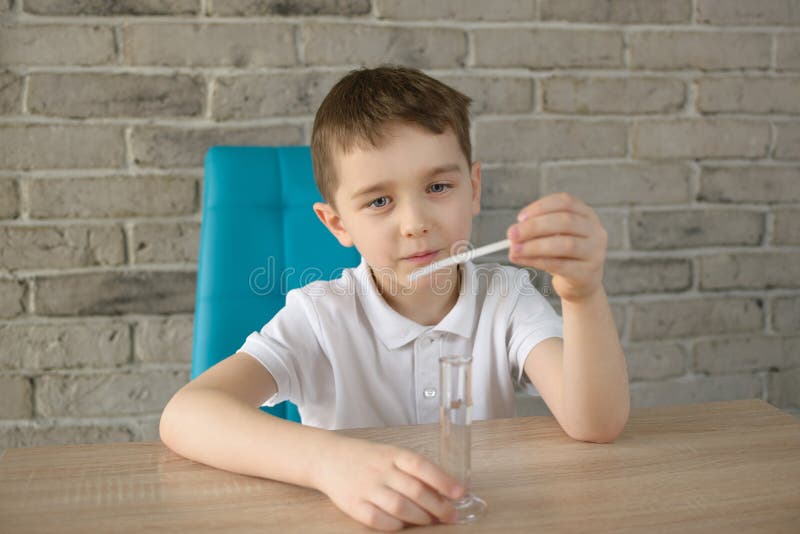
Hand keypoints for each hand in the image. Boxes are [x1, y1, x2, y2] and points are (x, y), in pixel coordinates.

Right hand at [313, 436, 462, 530]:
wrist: (329, 458)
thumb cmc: (367, 458)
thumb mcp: (391, 454)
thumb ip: (413, 469)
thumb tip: (445, 488)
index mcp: (392, 454)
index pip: (421, 466)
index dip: (442, 479)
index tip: (459, 492)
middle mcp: (380, 470)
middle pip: (414, 490)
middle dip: (437, 506)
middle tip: (451, 516)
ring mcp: (366, 488)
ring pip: (399, 507)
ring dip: (420, 517)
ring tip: (431, 521)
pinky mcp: (353, 505)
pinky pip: (378, 520)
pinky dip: (395, 525)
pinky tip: (404, 525)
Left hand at [507, 192, 607, 302]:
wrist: (581, 282)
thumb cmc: (563, 254)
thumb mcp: (553, 236)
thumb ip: (536, 231)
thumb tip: (514, 233)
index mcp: (586, 214)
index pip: (565, 202)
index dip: (541, 207)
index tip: (520, 217)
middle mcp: (595, 230)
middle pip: (565, 221)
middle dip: (534, 227)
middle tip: (512, 234)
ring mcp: (594, 252)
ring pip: (564, 244)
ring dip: (534, 246)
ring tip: (514, 250)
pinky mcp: (586, 272)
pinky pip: (560, 265)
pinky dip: (537, 261)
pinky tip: (522, 260)